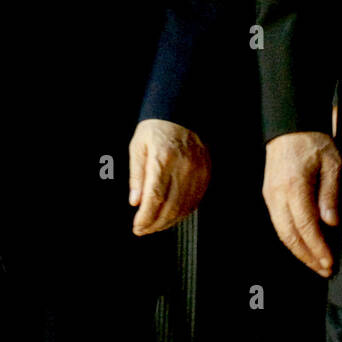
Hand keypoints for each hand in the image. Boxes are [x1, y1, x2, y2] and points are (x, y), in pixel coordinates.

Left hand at [128, 119, 209, 234]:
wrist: (180, 111)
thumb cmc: (157, 127)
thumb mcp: (138, 147)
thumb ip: (136, 176)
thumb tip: (135, 201)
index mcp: (163, 159)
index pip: (154, 199)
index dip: (146, 218)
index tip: (137, 226)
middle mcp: (183, 167)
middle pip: (170, 207)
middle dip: (155, 224)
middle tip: (144, 230)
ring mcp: (197, 171)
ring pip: (184, 207)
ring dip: (169, 221)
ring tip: (156, 226)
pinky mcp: (205, 172)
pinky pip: (195, 199)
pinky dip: (183, 212)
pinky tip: (172, 215)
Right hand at [262, 131, 340, 277]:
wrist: (291, 125)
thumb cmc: (315, 142)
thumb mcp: (332, 163)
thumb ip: (331, 193)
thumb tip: (331, 223)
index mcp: (294, 186)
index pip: (306, 226)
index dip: (318, 248)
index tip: (330, 262)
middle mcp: (278, 194)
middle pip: (290, 236)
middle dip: (308, 257)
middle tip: (326, 270)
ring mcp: (270, 195)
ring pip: (282, 233)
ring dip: (299, 251)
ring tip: (317, 263)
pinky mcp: (269, 195)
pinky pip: (279, 224)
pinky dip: (292, 239)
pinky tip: (305, 246)